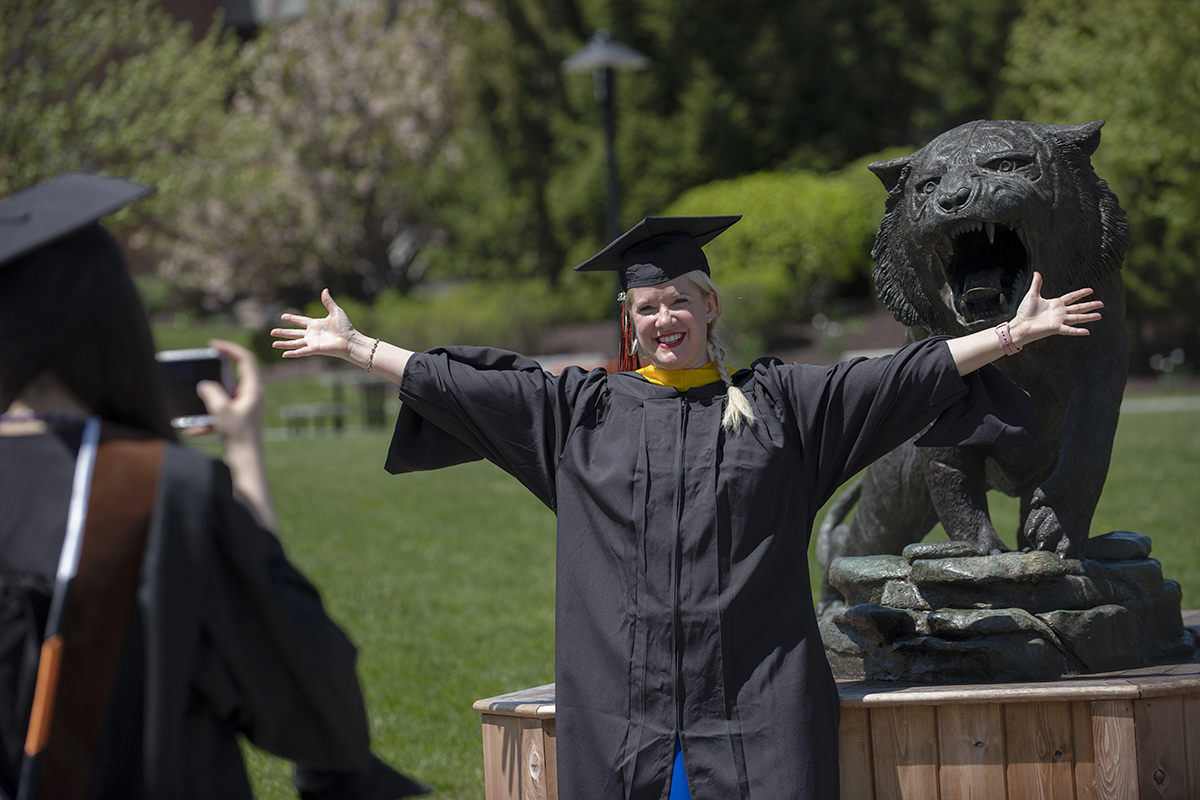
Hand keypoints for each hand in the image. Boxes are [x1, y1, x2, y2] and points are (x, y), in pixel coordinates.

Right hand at [193, 339, 277, 532]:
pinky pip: (221, 413)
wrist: (246, 464)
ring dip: (208, 400)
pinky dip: (208, 419)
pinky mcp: (238, 421)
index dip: (230, 349)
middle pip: (233, 377)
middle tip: (200, 370)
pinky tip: (194, 430)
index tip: (213, 345)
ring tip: (194, 401)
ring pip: (224, 396)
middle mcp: (252, 397)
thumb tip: (204, 384)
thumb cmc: (239, 437)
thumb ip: (211, 393)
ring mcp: (246, 408)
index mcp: (254, 390)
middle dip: (214, 375)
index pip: (245, 360)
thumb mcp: (221, 411)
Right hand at [271, 289, 357, 360]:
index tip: (282, 317)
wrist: (350, 340)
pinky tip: (283, 355)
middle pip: (293, 333)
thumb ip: (328, 302)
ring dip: (283, 344)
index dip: (291, 319)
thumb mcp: (336, 311)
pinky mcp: (314, 349)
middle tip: (272, 332)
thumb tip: (325, 289)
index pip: (300, 321)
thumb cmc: (346, 327)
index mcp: (316, 324)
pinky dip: (292, 353)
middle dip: (283, 332)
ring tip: (273, 344)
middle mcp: (312, 334)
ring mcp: (312, 342)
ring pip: (294, 343)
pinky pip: (301, 351)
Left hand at [1010, 272, 1103, 345]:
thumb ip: (1037, 284)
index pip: (1071, 297)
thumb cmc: (1025, 312)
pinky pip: (1068, 329)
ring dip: (1088, 317)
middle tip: (1102, 304)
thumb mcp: (1032, 295)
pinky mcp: (1055, 328)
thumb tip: (1036, 272)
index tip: (1091, 290)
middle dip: (1090, 305)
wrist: (1019, 325)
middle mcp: (1060, 312)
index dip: (1081, 293)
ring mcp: (1059, 320)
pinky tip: (1087, 331)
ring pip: (1077, 318)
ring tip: (1099, 315)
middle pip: (1078, 308)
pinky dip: (1077, 331)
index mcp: (1056, 304)